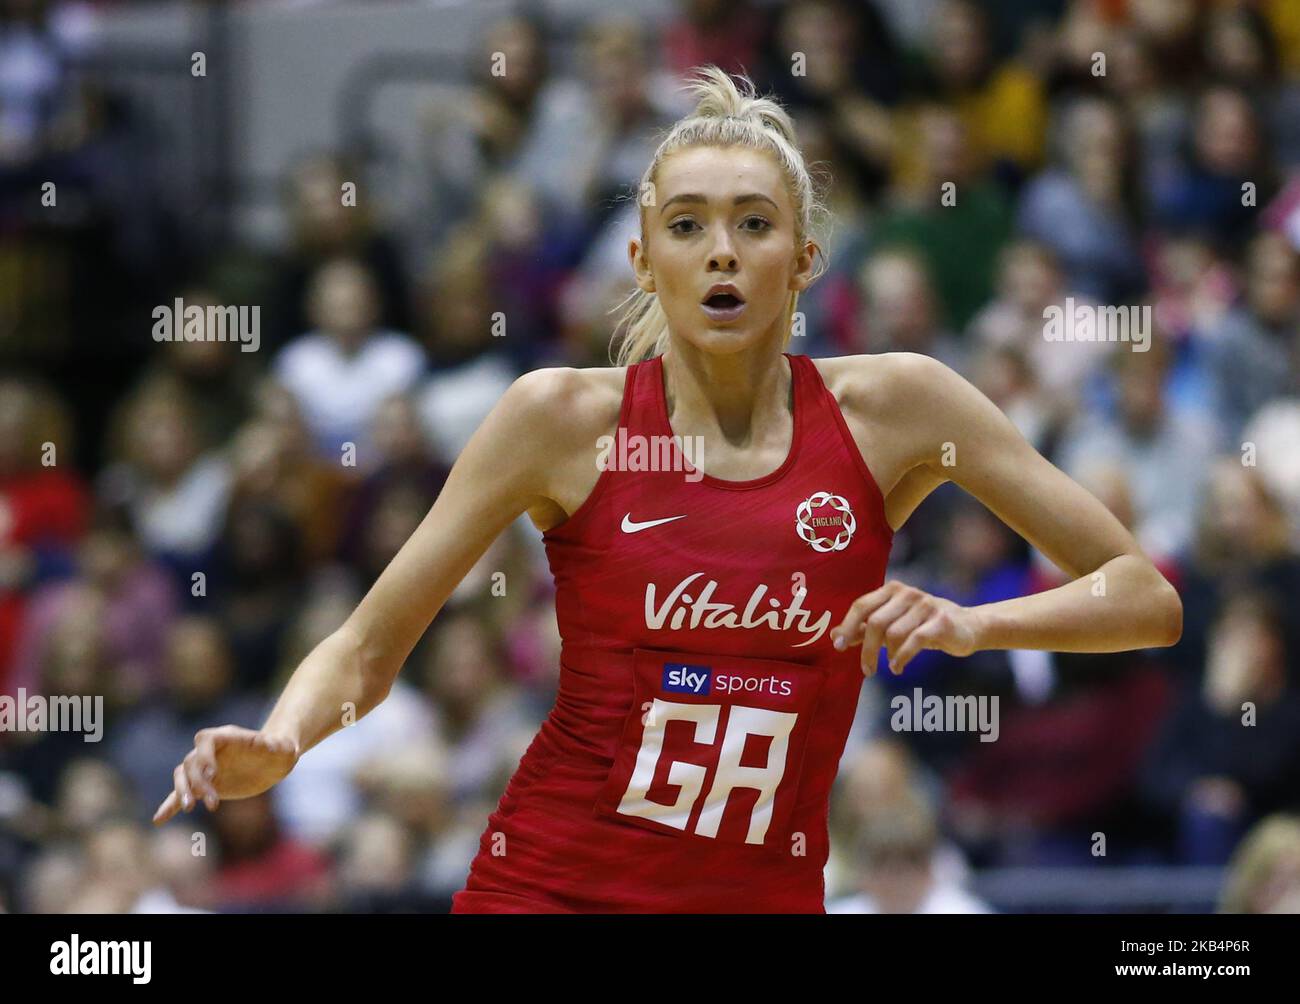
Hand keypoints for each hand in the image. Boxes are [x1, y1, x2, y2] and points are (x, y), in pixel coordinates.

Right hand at [153, 726, 298, 823]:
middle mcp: (210, 751)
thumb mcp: (283, 749)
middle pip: (192, 762)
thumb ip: (276, 746)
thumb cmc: (279, 750)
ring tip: (189, 809)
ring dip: (182, 792)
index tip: (213, 774)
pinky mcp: (203, 785)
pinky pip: (181, 794)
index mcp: (226, 736)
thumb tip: (270, 744)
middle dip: (198, 781)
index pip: (205, 739)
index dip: (205, 755)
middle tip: (211, 803)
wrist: (273, 762)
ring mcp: (204, 768)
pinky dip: (170, 805)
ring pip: (182, 776)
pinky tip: (159, 820)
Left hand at [830, 580, 981, 676]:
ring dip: (887, 655)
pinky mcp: (940, 620)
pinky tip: (897, 667)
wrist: (968, 626)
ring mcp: (925, 605)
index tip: (839, 647)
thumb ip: (865, 628)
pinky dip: (901, 658)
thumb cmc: (924, 625)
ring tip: (889, 667)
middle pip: (875, 622)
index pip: (861, 605)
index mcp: (892, 590)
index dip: (847, 626)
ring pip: (893, 634)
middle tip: (866, 670)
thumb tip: (834, 635)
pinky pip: (914, 641)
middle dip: (867, 650)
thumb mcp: (893, 624)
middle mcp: (907, 593)